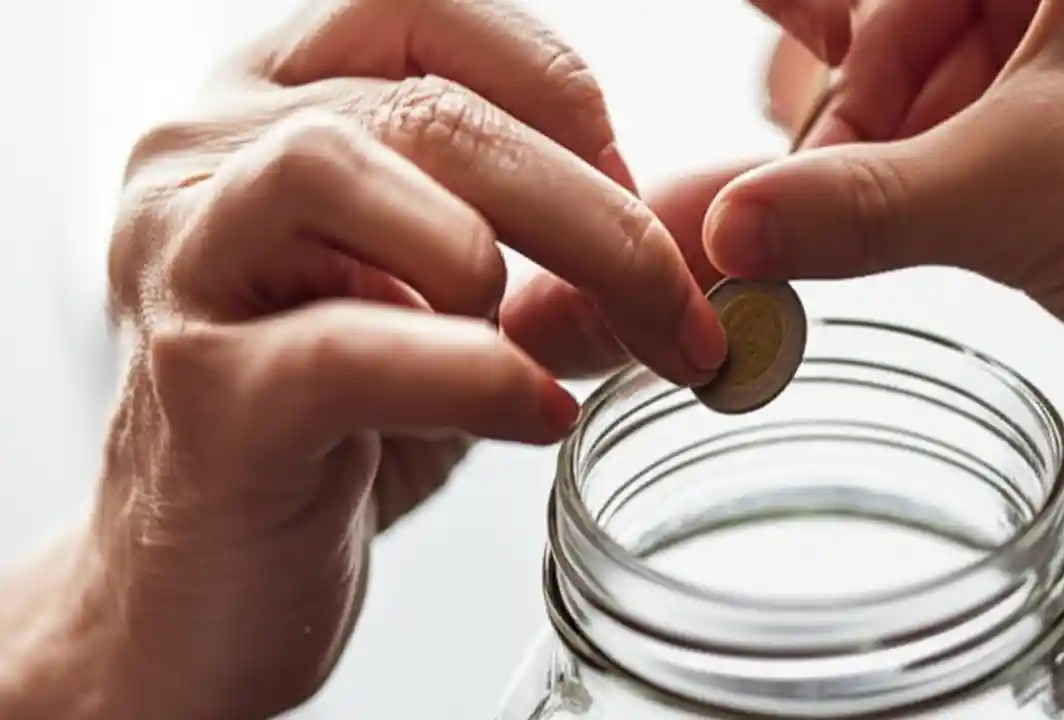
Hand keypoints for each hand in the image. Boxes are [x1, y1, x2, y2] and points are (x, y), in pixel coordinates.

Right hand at [0, 2, 728, 717]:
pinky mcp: (196, 392)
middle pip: (422, 107)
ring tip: (555, 349)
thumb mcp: (455, 316)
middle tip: (679, 306)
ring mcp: (182, 263)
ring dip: (499, 255)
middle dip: (588, 210)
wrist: (208, 584)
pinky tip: (538, 413)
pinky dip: (468, 374)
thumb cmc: (335, 429)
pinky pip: (339, 349)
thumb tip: (682, 267)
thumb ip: (555, 272)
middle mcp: (203, 153)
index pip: (426, 11)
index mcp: (273, 101)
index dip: (557, 90)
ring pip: (334, 165)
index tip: (634, 193)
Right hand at [702, 0, 1063, 471]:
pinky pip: (962, 138)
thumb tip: (732, 227)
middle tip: (809, 201)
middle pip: (907, 25)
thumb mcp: (1020, 193)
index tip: (783, 117)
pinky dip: (915, 186)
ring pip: (929, 84)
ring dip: (876, 161)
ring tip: (851, 231)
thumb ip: (857, 206)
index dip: (840, 49)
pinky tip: (899, 235)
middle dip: (854, 118)